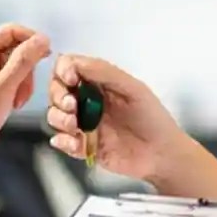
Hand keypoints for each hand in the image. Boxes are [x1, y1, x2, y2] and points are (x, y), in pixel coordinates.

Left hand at [0, 23, 51, 153]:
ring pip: (14, 61)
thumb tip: (43, 39)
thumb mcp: (5, 87)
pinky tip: (12, 101)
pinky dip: (15, 86)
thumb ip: (24, 60)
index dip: (32, 40)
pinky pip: (8, 72)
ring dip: (22, 80)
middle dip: (26, 69)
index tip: (47, 54)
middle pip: (14, 47)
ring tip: (18, 100)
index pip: (11, 31)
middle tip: (26, 91)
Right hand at [47, 54, 190, 182]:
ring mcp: (84, 123)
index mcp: (100, 82)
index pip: (69, 67)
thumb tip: (75, 62)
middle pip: (56, 90)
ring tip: (75, 127)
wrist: (161, 155)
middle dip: (58, 96)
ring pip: (55, 116)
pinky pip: (61, 142)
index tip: (70, 79)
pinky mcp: (83, 146)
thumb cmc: (153, 119)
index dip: (63, 70)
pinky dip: (63, 142)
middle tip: (71, 105)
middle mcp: (88, 101)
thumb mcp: (133, 89)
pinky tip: (76, 143)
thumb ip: (105, 73)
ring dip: (58, 119)